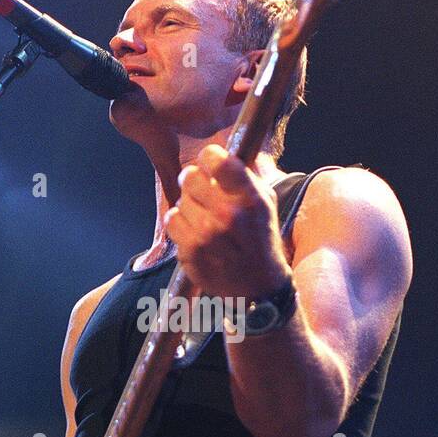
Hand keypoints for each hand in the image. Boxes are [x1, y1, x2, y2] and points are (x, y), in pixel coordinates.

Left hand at [164, 143, 290, 300]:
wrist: (257, 284)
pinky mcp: (191, 253)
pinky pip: (172, 221)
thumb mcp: (265, 202)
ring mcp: (207, 237)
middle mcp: (228, 216)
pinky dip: (180, 223)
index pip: (218, 161)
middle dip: (194, 179)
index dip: (210, 157)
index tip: (211, 161)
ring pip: (180, 200)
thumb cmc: (260, 238)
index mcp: (250, 199)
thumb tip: (219, 151)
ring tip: (204, 217)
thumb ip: (244, 175)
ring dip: (189, 205)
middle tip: (200, 187)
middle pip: (191, 177)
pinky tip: (195, 231)